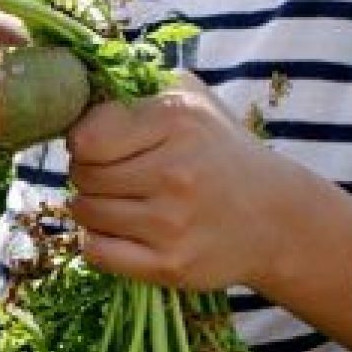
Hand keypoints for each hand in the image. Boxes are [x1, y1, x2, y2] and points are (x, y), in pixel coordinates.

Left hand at [65, 76, 289, 290]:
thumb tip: (75, 94)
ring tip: (122, 201)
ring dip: (93, 207)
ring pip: (85, 213)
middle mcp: (175, 172)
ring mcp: (172, 223)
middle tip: (114, 175)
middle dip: (89, 174)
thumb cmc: (218, 151)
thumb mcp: (190, 98)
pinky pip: (96, 252)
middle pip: (83, 175)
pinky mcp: (170, 265)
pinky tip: (120, 232)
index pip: (86, 138)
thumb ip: (134, 86)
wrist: (276, 217)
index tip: (102, 145)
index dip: (85, 141)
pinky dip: (98, 242)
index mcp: (177, 121)